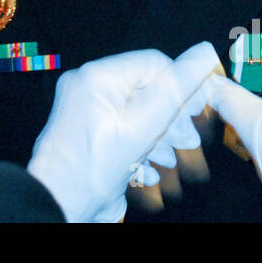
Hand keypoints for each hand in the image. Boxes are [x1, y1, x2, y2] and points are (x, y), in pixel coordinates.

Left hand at [26, 41, 219, 221]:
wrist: (57, 208)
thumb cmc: (91, 171)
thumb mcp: (142, 129)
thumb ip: (175, 91)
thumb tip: (204, 54)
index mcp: (98, 77)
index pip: (153, 63)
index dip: (182, 85)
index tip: (199, 110)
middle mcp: (88, 87)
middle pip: (145, 88)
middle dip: (170, 116)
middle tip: (186, 140)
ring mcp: (86, 110)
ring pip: (136, 112)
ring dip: (158, 135)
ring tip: (167, 158)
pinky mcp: (88, 132)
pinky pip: (121, 128)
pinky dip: (138, 145)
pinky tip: (146, 168)